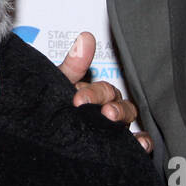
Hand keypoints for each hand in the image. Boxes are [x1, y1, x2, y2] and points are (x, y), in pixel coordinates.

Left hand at [56, 31, 151, 151]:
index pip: (103, 90)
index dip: (93, 93)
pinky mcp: (118, 146)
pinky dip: (143, 142)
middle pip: (119, 102)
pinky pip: (137, 144)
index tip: (78, 99)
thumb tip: (85, 38)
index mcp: (94, 93)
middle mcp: (106, 109)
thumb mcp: (59, 86)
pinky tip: (140, 144)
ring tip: (114, 120)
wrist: (43, 135)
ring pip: (129, 118)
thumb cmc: (53, 107)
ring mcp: (113, 127)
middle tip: (103, 112)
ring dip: (125, 117)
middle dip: (113, 106)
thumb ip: (72, 65)